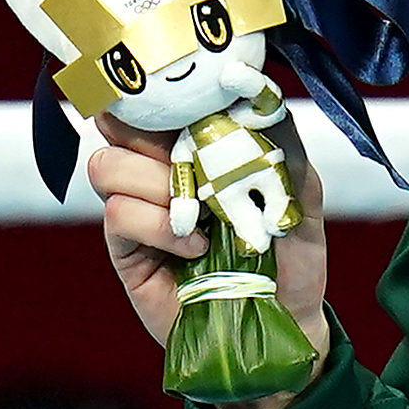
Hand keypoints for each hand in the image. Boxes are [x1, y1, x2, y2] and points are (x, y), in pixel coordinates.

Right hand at [88, 111, 329, 408]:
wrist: (286, 319)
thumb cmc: (291, 254)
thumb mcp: (301, 194)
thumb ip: (283, 146)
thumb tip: (263, 101)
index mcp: (195, 146)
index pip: (153, 102)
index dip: (153, 91)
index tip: (181, 89)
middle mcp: (157, 171)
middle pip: (116, 123)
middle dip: (150, 133)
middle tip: (191, 155)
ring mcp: (138, 209)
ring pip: (107, 165)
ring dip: (156, 183)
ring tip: (199, 214)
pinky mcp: (126, 250)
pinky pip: (118, 215)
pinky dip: (159, 226)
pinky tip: (194, 245)